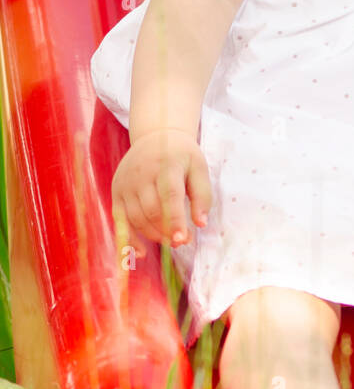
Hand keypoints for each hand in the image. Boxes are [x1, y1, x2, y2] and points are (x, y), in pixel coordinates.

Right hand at [111, 127, 212, 258]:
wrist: (155, 136)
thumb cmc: (181, 156)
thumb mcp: (199, 168)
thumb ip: (202, 195)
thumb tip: (201, 224)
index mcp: (166, 165)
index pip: (170, 195)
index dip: (175, 219)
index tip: (182, 239)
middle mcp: (142, 174)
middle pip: (151, 210)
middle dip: (167, 231)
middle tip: (183, 241)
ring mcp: (126, 183)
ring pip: (136, 218)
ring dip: (153, 235)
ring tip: (171, 241)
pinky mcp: (117, 192)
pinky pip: (120, 220)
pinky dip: (129, 239)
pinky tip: (142, 252)